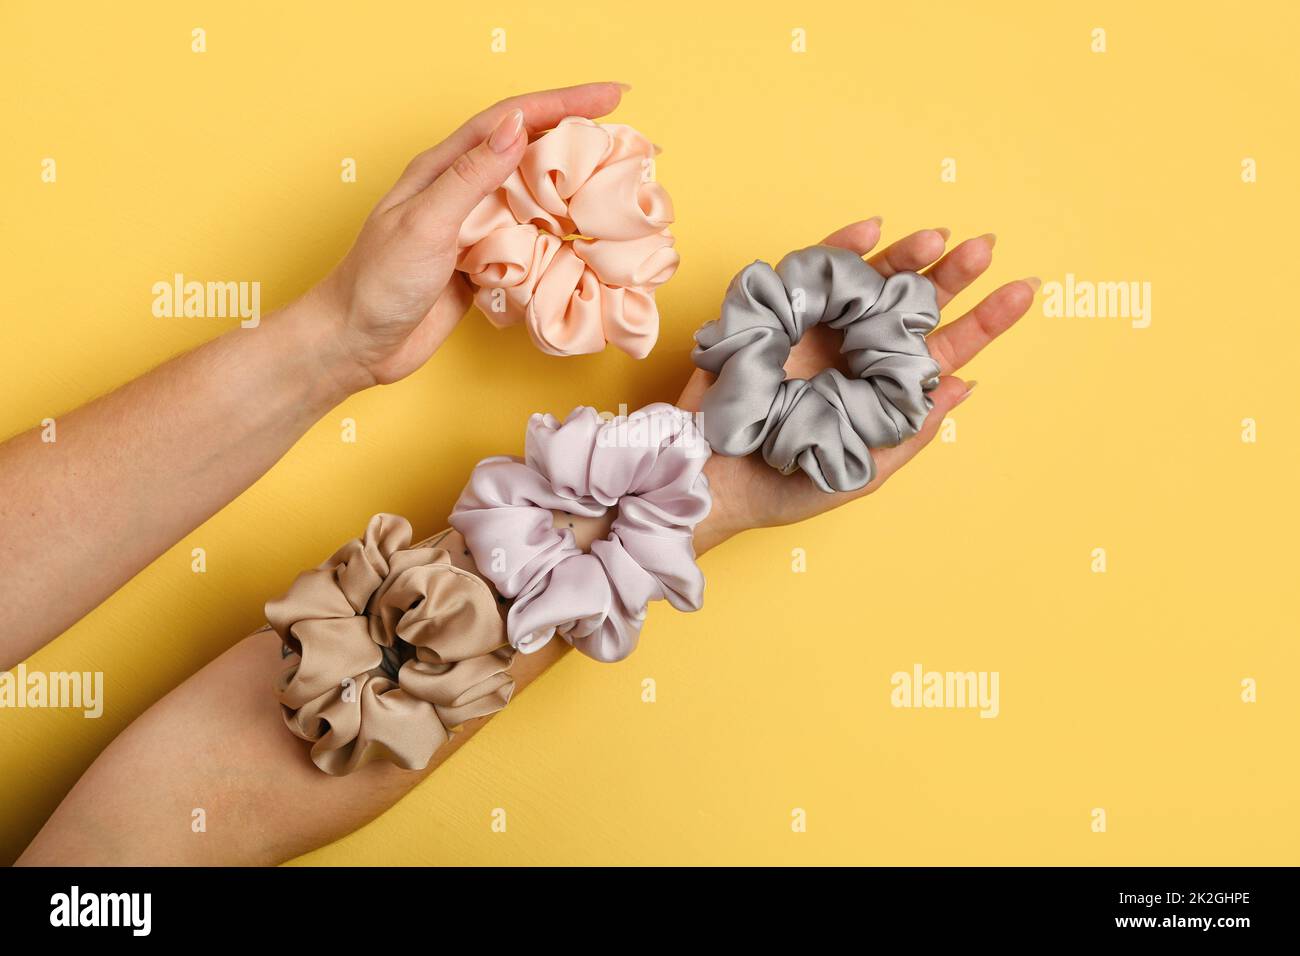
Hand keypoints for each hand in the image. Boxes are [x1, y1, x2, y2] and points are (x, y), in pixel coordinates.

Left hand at [310, 82, 628, 390]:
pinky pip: (530, 242)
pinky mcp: (483, 265)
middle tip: (629, 139)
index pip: (510, 120)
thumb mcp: (426, 224)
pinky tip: (588, 241)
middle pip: (529, 152)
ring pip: (535, 197)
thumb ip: (471, 177)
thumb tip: (516, 128)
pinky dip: (562, 238)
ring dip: (576, 189)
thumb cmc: (378, 283)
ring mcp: (473, 229)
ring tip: (619, 186)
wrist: (356, 344)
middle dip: (578, 139)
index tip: (611, 97)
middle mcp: (461, 192)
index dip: (562, 103)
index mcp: (442, 169)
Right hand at [684, 219, 1037, 551]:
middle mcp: (856, 354)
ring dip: (903, 257)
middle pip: (911, 306)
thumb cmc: (787, 487)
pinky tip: (871, 229)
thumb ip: (910, 430)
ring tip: (936, 238)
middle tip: (983, 248)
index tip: (1023, 291)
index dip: (983, 322)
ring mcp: (819, 330)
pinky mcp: (780, 314)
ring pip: (869, 282)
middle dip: (950, 277)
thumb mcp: (863, 470)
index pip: (942, 350)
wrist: (712, 482)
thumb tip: (964, 385)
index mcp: (881, 391)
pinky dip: (839, 246)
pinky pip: (811, 271)